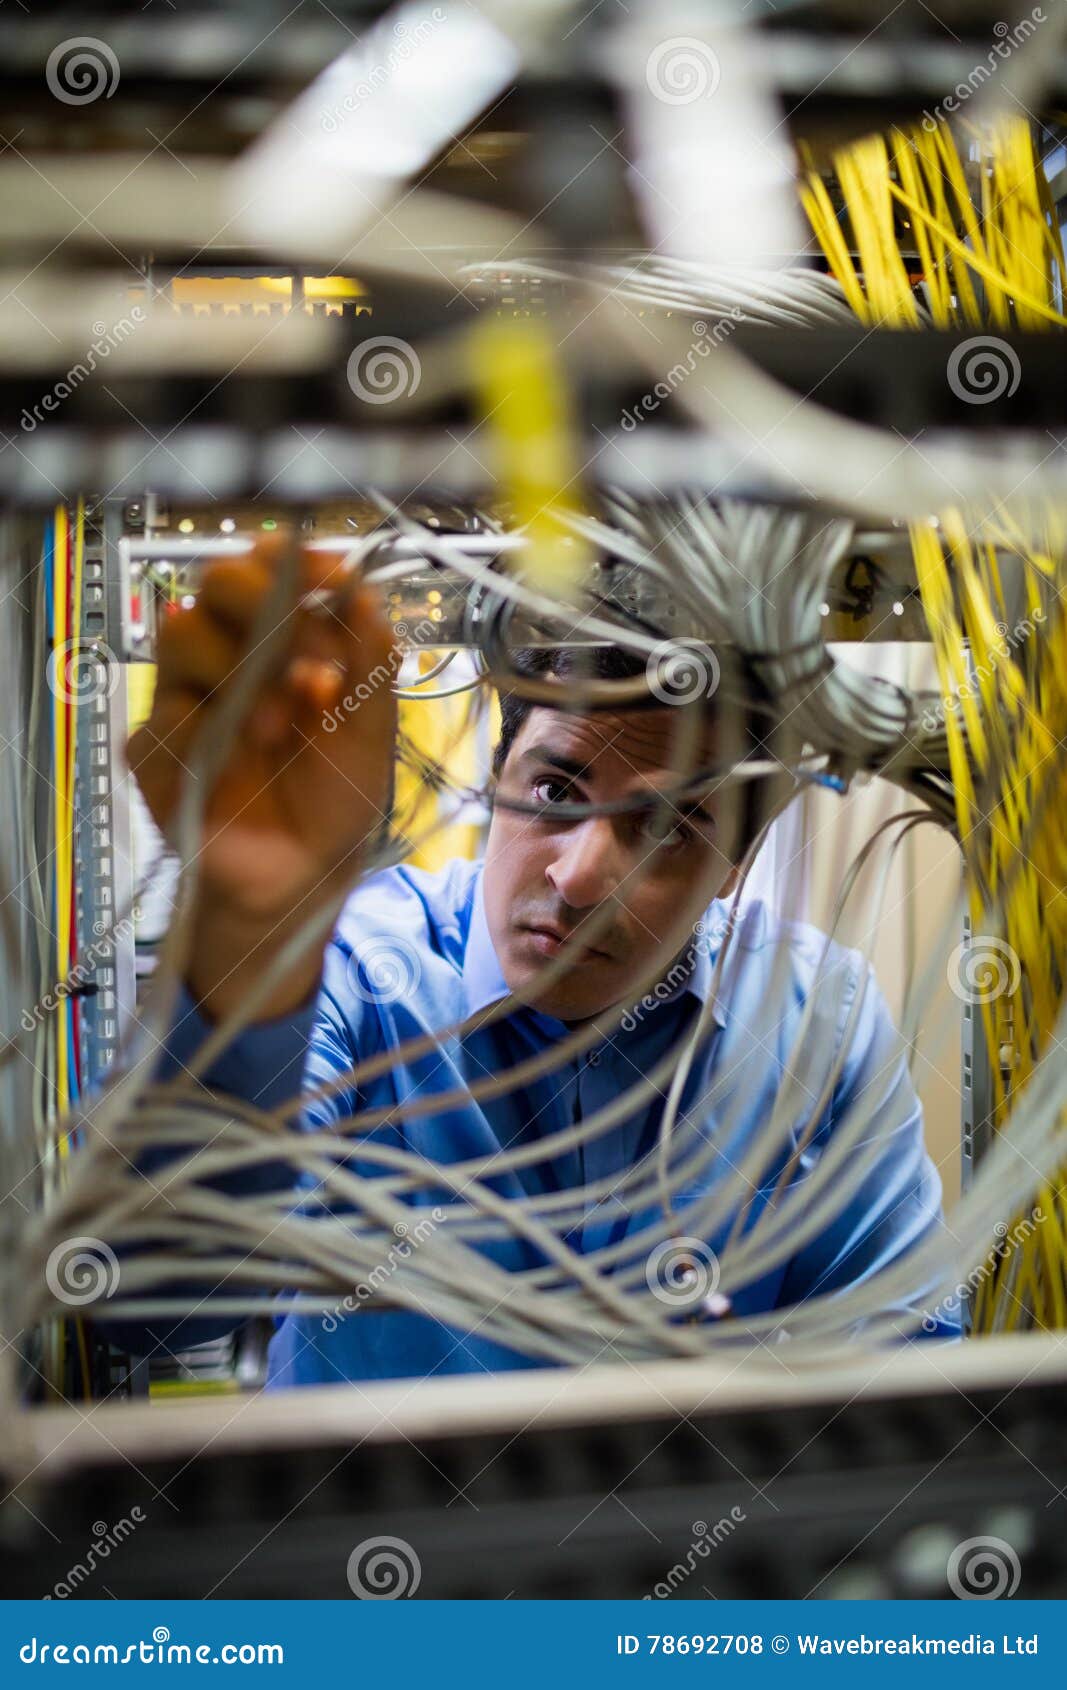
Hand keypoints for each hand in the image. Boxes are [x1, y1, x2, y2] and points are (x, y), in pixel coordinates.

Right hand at [128, 531, 397, 1018]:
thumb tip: (361, 592)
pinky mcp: (155, 744)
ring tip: (280, 726)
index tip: (330, 583)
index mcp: (285, 637)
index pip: (272, 565)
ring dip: (240, 668)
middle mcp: (231, 652)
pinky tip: (239, 758)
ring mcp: (187, 693)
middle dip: (266, 607)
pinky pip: (165, 708)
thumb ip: (372, 659)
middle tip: (309, 661)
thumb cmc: (338, 795)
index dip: (296, 563)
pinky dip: (208, 727)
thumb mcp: (374, 727)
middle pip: (217, 580)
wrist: (305, 874)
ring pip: (182, 630)